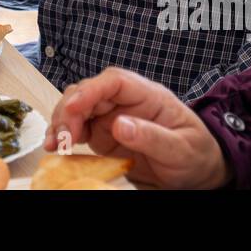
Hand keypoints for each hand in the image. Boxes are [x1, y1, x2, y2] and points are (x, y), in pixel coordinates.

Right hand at [46, 66, 232, 188]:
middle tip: (63, 136)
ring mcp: (110, 117)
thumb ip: (153, 136)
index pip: (114, 81)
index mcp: (147, 95)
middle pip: (88, 92)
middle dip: (69, 110)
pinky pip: (77, 128)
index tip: (74, 107)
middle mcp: (124, 101)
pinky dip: (62, 135)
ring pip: (76, 108)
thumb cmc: (195, 153)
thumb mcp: (181, 149)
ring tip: (54, 144)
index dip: (90, 89)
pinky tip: (54, 147)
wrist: (197, 170)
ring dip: (61, 122)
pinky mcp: (102, 134)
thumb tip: (120, 125)